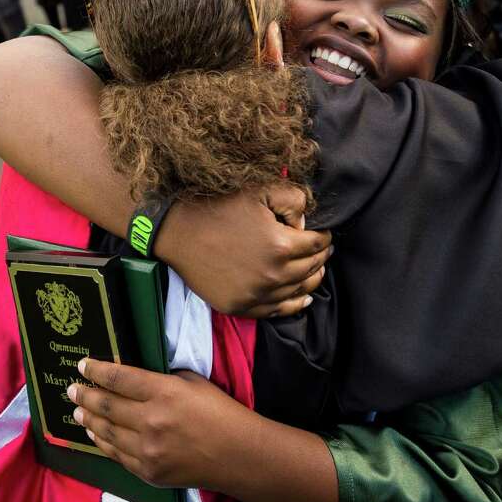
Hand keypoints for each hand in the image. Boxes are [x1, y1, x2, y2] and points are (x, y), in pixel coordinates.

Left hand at [68, 359, 253, 489]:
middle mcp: (151, 421)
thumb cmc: (220, 413)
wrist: (238, 456)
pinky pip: (117, 455)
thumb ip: (162, 379)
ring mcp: (148, 450)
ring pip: (107, 432)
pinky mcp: (148, 472)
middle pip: (106, 405)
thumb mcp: (193, 382)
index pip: (118, 378)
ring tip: (78, 411)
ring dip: (89, 420)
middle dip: (85, 395)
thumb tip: (136, 379)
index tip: (82, 365)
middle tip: (71, 389)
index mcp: (163, 392)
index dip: (96, 371)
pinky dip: (102, 442)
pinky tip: (95, 434)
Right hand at [155, 184, 331, 317]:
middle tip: (321, 249)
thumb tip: (306, 223)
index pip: (318, 244)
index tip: (321, 232)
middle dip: (320, 257)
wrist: (178, 231)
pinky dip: (294, 304)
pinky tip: (302, 297)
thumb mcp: (260, 190)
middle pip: (312, 269)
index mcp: (281, 246)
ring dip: (311, 279)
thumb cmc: (218, 207)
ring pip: (299, 291)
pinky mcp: (240, 306)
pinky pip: (277, 311)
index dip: (323, 236)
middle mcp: (273, 276)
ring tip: (315, 269)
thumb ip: (295, 200)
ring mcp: (256, 295)